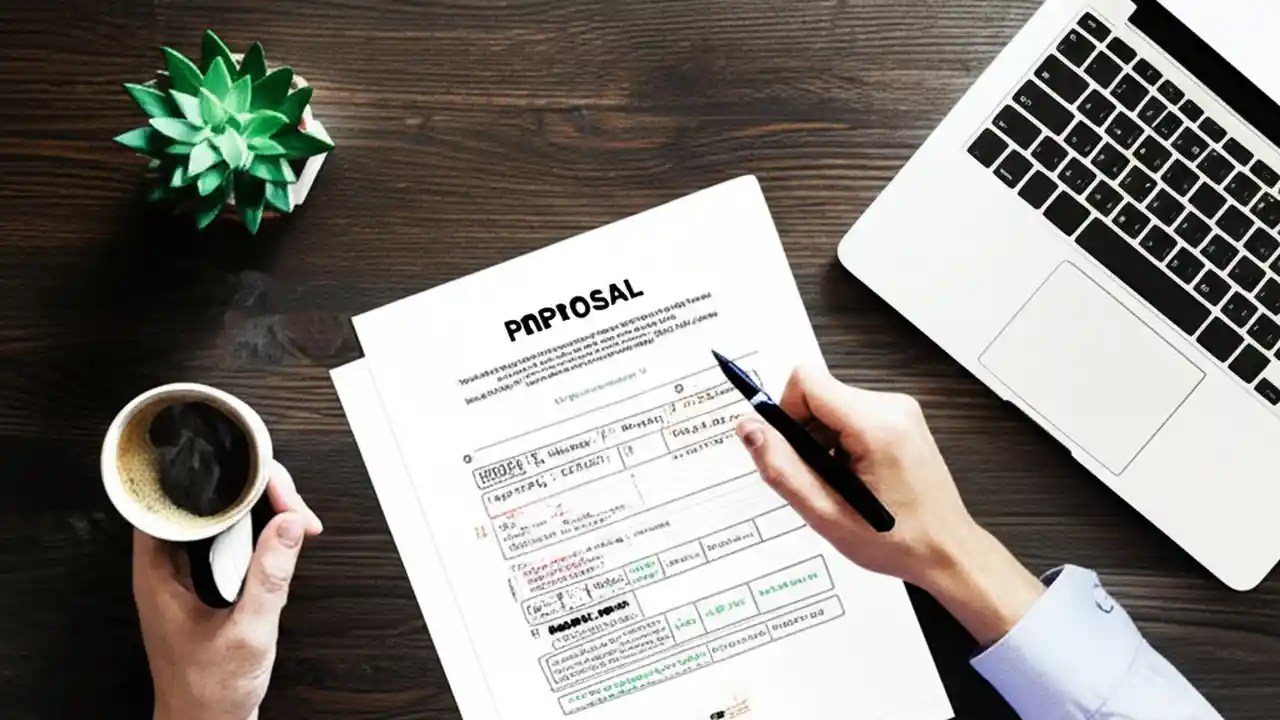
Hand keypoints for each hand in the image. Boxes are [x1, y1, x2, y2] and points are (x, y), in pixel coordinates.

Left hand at [133, 460, 323, 719]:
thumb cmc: (209, 693)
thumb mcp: (248, 633)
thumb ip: (270, 577)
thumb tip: (288, 525)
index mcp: (158, 572)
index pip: (179, 498)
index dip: (221, 481)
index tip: (261, 482)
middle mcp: (166, 567)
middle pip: (204, 501)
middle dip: (253, 493)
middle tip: (292, 505)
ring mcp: (184, 575)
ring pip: (218, 518)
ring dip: (258, 512)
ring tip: (294, 516)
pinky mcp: (203, 584)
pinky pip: (227, 541)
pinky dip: (257, 534)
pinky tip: (281, 539)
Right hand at [735, 366, 1043, 644]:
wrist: (946, 551)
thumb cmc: (898, 539)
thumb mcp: (825, 513)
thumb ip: (782, 467)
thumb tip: (750, 429)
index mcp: (875, 425)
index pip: (806, 381)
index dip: (784, 412)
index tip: (785, 446)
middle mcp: (892, 408)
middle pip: (817, 393)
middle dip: (804, 434)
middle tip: (818, 477)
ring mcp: (900, 411)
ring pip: (831, 405)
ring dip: (823, 441)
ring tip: (839, 482)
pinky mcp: (901, 419)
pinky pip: (851, 414)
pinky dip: (840, 442)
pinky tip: (853, 477)